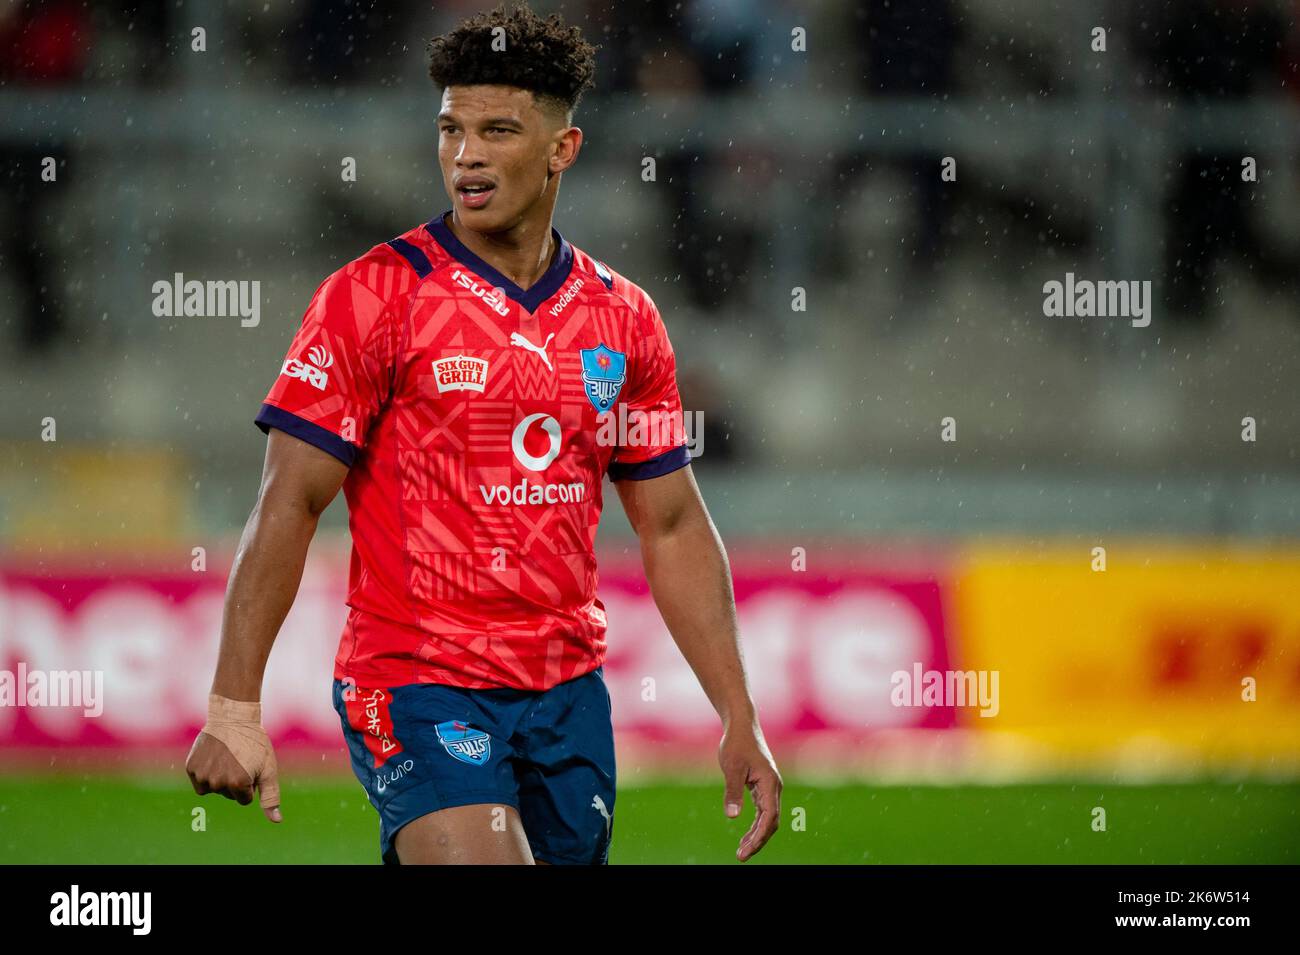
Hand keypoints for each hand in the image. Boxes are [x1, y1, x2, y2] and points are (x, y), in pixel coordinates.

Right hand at [185, 695, 281, 822]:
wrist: (233, 718)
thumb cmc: (255, 743)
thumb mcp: (268, 769)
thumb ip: (271, 797)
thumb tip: (277, 821)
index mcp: (238, 784)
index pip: (245, 799)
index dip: (251, 783)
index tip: (251, 766)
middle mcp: (217, 782)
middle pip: (228, 794)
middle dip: (235, 781)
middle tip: (239, 759)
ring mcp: (201, 775)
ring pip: (213, 788)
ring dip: (220, 778)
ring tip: (227, 757)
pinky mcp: (190, 767)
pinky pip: (199, 781)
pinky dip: (206, 772)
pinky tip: (214, 756)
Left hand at [718, 719, 780, 860]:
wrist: (742, 725)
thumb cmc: (736, 743)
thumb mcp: (731, 767)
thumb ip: (732, 792)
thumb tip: (733, 817)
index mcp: (770, 783)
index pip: (769, 817)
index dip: (758, 836)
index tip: (745, 851)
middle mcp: (774, 787)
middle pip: (771, 822)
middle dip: (758, 840)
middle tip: (741, 856)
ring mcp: (770, 787)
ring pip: (768, 818)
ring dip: (757, 835)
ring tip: (742, 851)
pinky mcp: (763, 786)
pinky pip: (763, 811)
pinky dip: (756, 825)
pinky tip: (746, 835)